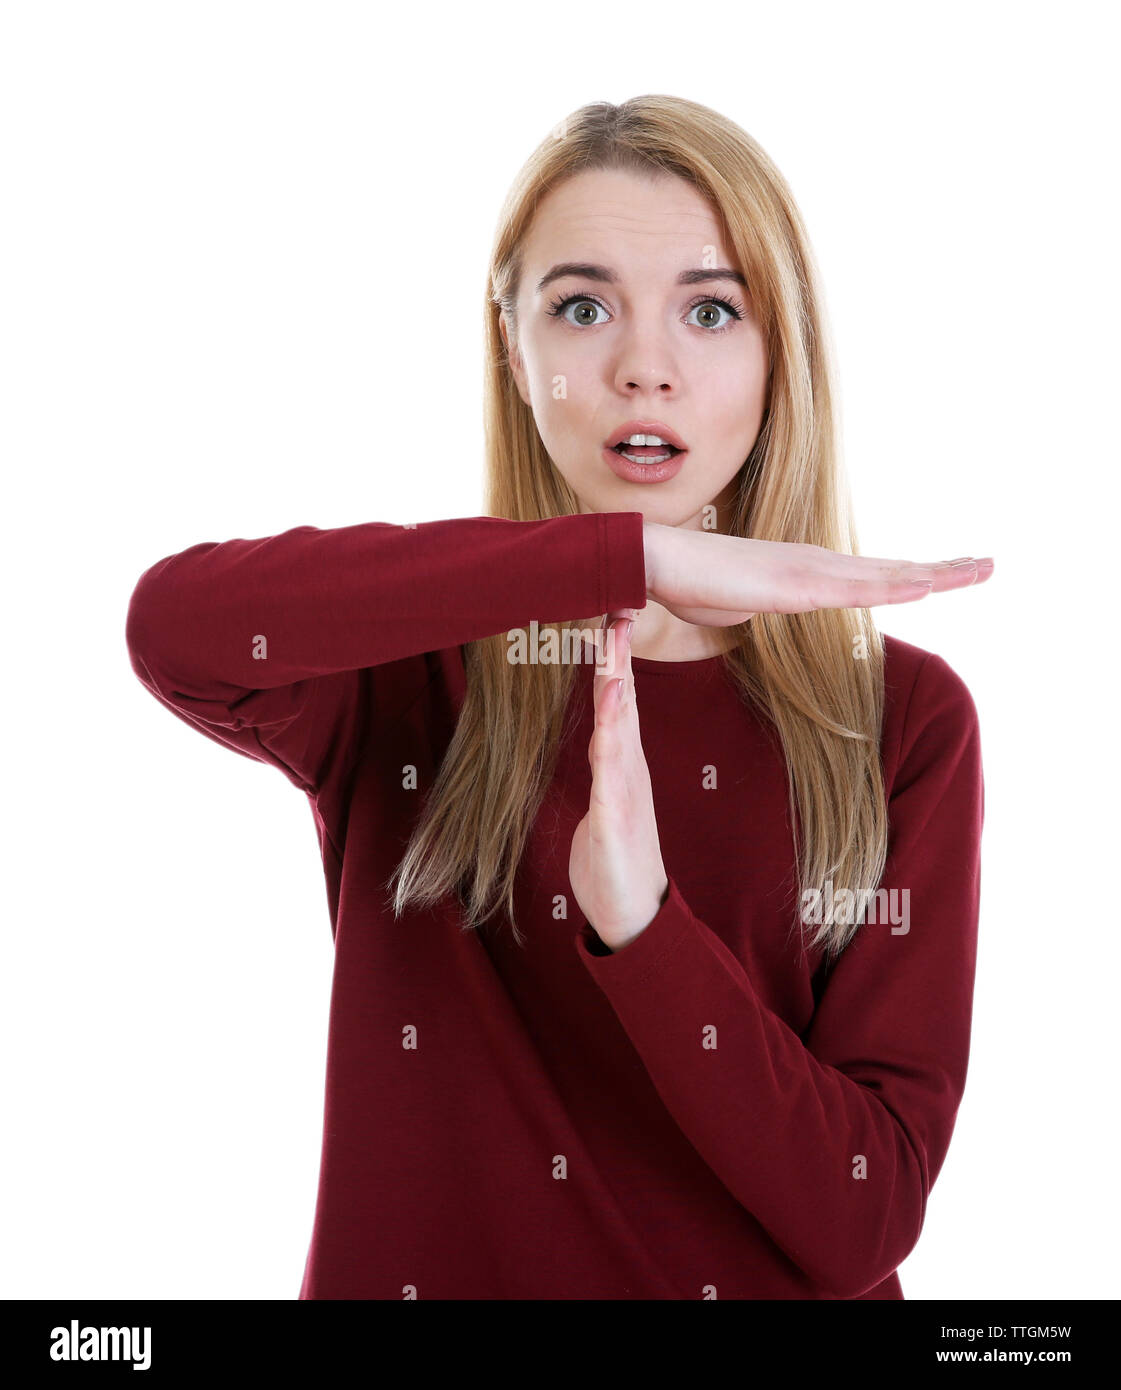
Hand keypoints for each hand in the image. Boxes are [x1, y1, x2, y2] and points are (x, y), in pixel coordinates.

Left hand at [569, 611, 668, 952]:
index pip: (617, 702)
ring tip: (611, 660)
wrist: (632, 918)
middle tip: (618, 613)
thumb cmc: (614, 860)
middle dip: (618, 661)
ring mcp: (625, 796)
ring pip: (618, 736)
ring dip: (615, 697)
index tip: (612, 616)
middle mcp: (627, 772)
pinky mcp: (615, 823)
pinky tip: (606, 731)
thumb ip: (604, 767)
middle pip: (622, 706)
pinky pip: (610, 781)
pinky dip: (609, 751)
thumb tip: (602, 739)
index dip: (614, 660)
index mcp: (621, 765)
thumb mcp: (604, 802)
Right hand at [642, 523, 993, 626]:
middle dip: (942, 569)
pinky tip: (927, 588)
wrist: (657, 561)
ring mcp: (808, 571)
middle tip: (989, 564)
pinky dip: (894, 588)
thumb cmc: (689, 582)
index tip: (950, 575)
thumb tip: (756, 612)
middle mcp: (816, 564)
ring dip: (935, 574)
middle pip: (890, 570)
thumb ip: (757, 608)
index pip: (871, 577)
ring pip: (884, 576)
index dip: (912, 576)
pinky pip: (854, 590)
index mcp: (806, 572)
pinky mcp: (794, 584)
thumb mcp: (736, 607)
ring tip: (980, 570)